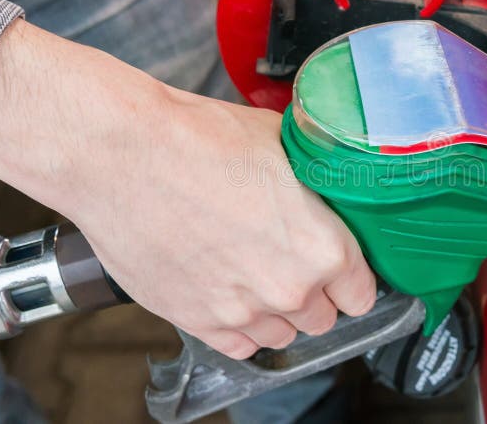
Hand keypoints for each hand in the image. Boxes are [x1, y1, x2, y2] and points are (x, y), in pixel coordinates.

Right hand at [0, 20, 376, 358]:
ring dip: (278, 312)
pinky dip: (241, 327)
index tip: (341, 269)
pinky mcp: (197, 321)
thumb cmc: (199, 140)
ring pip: (283, 334)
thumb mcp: (281, 144)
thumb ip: (314, 180)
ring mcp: (241, 312)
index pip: (361, 292)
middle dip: (315, 293)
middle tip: (293, 261)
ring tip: (257, 275)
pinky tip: (232, 292)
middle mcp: (288, 289)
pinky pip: (239, 346)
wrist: (124, 155)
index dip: (352, 277)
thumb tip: (324, 180)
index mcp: (323, 248)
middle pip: (323, 317)